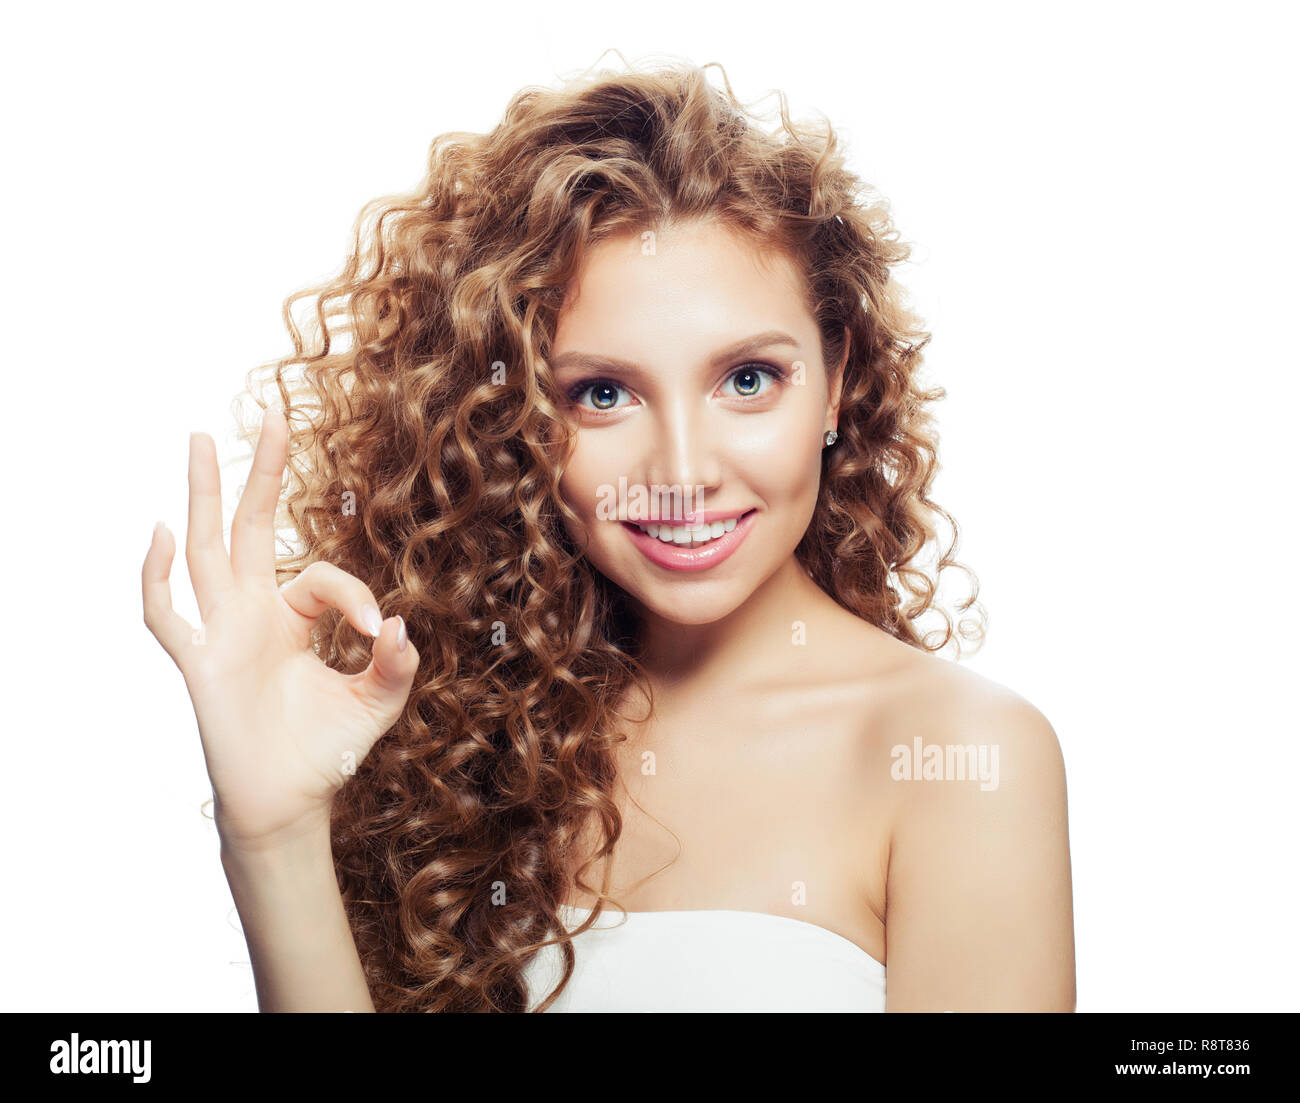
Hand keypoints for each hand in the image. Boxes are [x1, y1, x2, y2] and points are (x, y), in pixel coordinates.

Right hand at [142, 407, 418, 851]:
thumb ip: (396, 666)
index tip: (382, 635)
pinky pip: (166, 615)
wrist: (289, 804)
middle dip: (262, 472)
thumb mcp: (377, 703)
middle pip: (252, 527)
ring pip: (206, 550)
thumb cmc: (326, 750)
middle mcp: (254, 615)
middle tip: (272, 412)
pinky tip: (161, 531)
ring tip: (200, 438)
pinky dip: (156, 578)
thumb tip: (400, 625)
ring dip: (203, 495)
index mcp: (295, 618)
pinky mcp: (199, 665)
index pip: (323, 578)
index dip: (356, 598)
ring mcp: (222, 634)